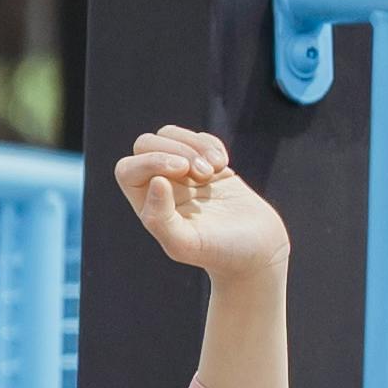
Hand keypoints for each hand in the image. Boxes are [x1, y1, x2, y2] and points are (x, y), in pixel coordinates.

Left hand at [114, 127, 289, 287]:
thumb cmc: (221, 253)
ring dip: (195, 145)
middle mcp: (161, 189)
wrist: (260, 252)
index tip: (182, 170)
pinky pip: (197, 137)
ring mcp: (185, 175)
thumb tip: (155, 181)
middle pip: (145, 144)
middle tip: (203, 173)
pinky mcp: (209, 166)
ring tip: (215, 169)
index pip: (127, 169)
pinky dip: (211, 144)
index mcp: (149, 207)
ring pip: (170, 135)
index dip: (151, 160)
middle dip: (176, 149)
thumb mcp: (187, 244)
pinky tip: (223, 166)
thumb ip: (161, 219)